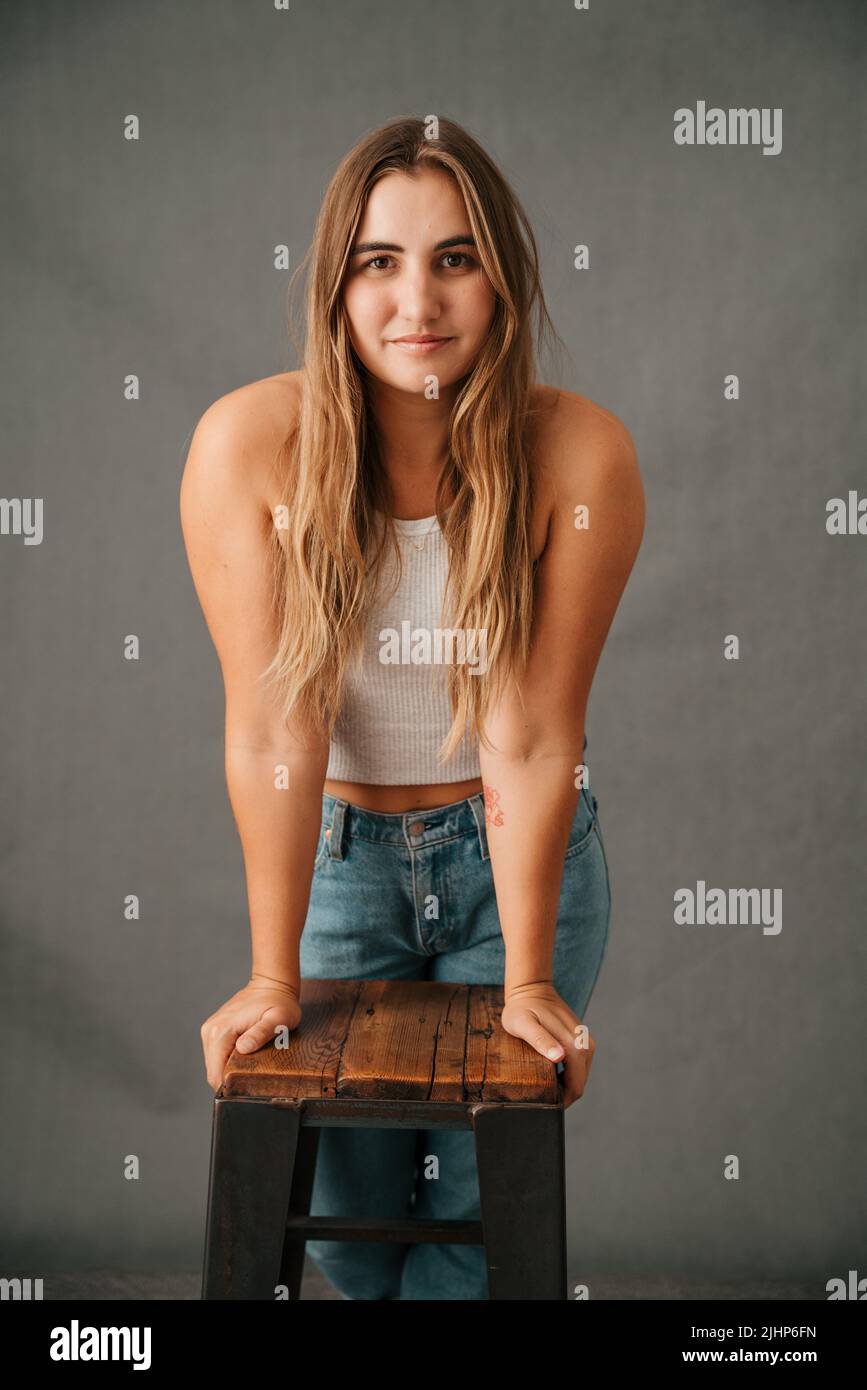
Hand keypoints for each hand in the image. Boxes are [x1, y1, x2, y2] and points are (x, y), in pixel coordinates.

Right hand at [200, 974, 301, 1092]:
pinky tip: (246, 1058)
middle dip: (230, 1080)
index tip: (248, 1089)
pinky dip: (229, 1061)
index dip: (230, 1087)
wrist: (271, 983)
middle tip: (254, 1079)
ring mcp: (211, 1030)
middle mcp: (210, 1031)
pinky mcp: (215, 1030)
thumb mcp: (278, 1019)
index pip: (215, 1073)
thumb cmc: (279, 1002)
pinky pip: (218, 1055)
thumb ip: (261, 1033)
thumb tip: (242, 1048)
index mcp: (220, 1031)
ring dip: (229, 1070)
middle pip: (213, 1071)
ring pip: (214, 1065)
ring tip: (251, 1067)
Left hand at [500, 981, 595, 1108]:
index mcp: (573, 1043)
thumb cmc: (522, 1008)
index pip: (576, 1085)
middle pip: (580, 1082)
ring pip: (582, 1075)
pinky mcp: (582, 1039)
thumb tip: (560, 1057)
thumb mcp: (523, 1024)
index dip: (563, 1100)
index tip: (545, 1105)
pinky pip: (580, 1064)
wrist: (532, 988)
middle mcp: (585, 1042)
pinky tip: (553, 1074)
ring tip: (546, 1087)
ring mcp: (585, 1040)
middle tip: (542, 1098)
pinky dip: (569, 1074)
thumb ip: (540, 1040)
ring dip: (567, 1084)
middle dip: (565, 1094)